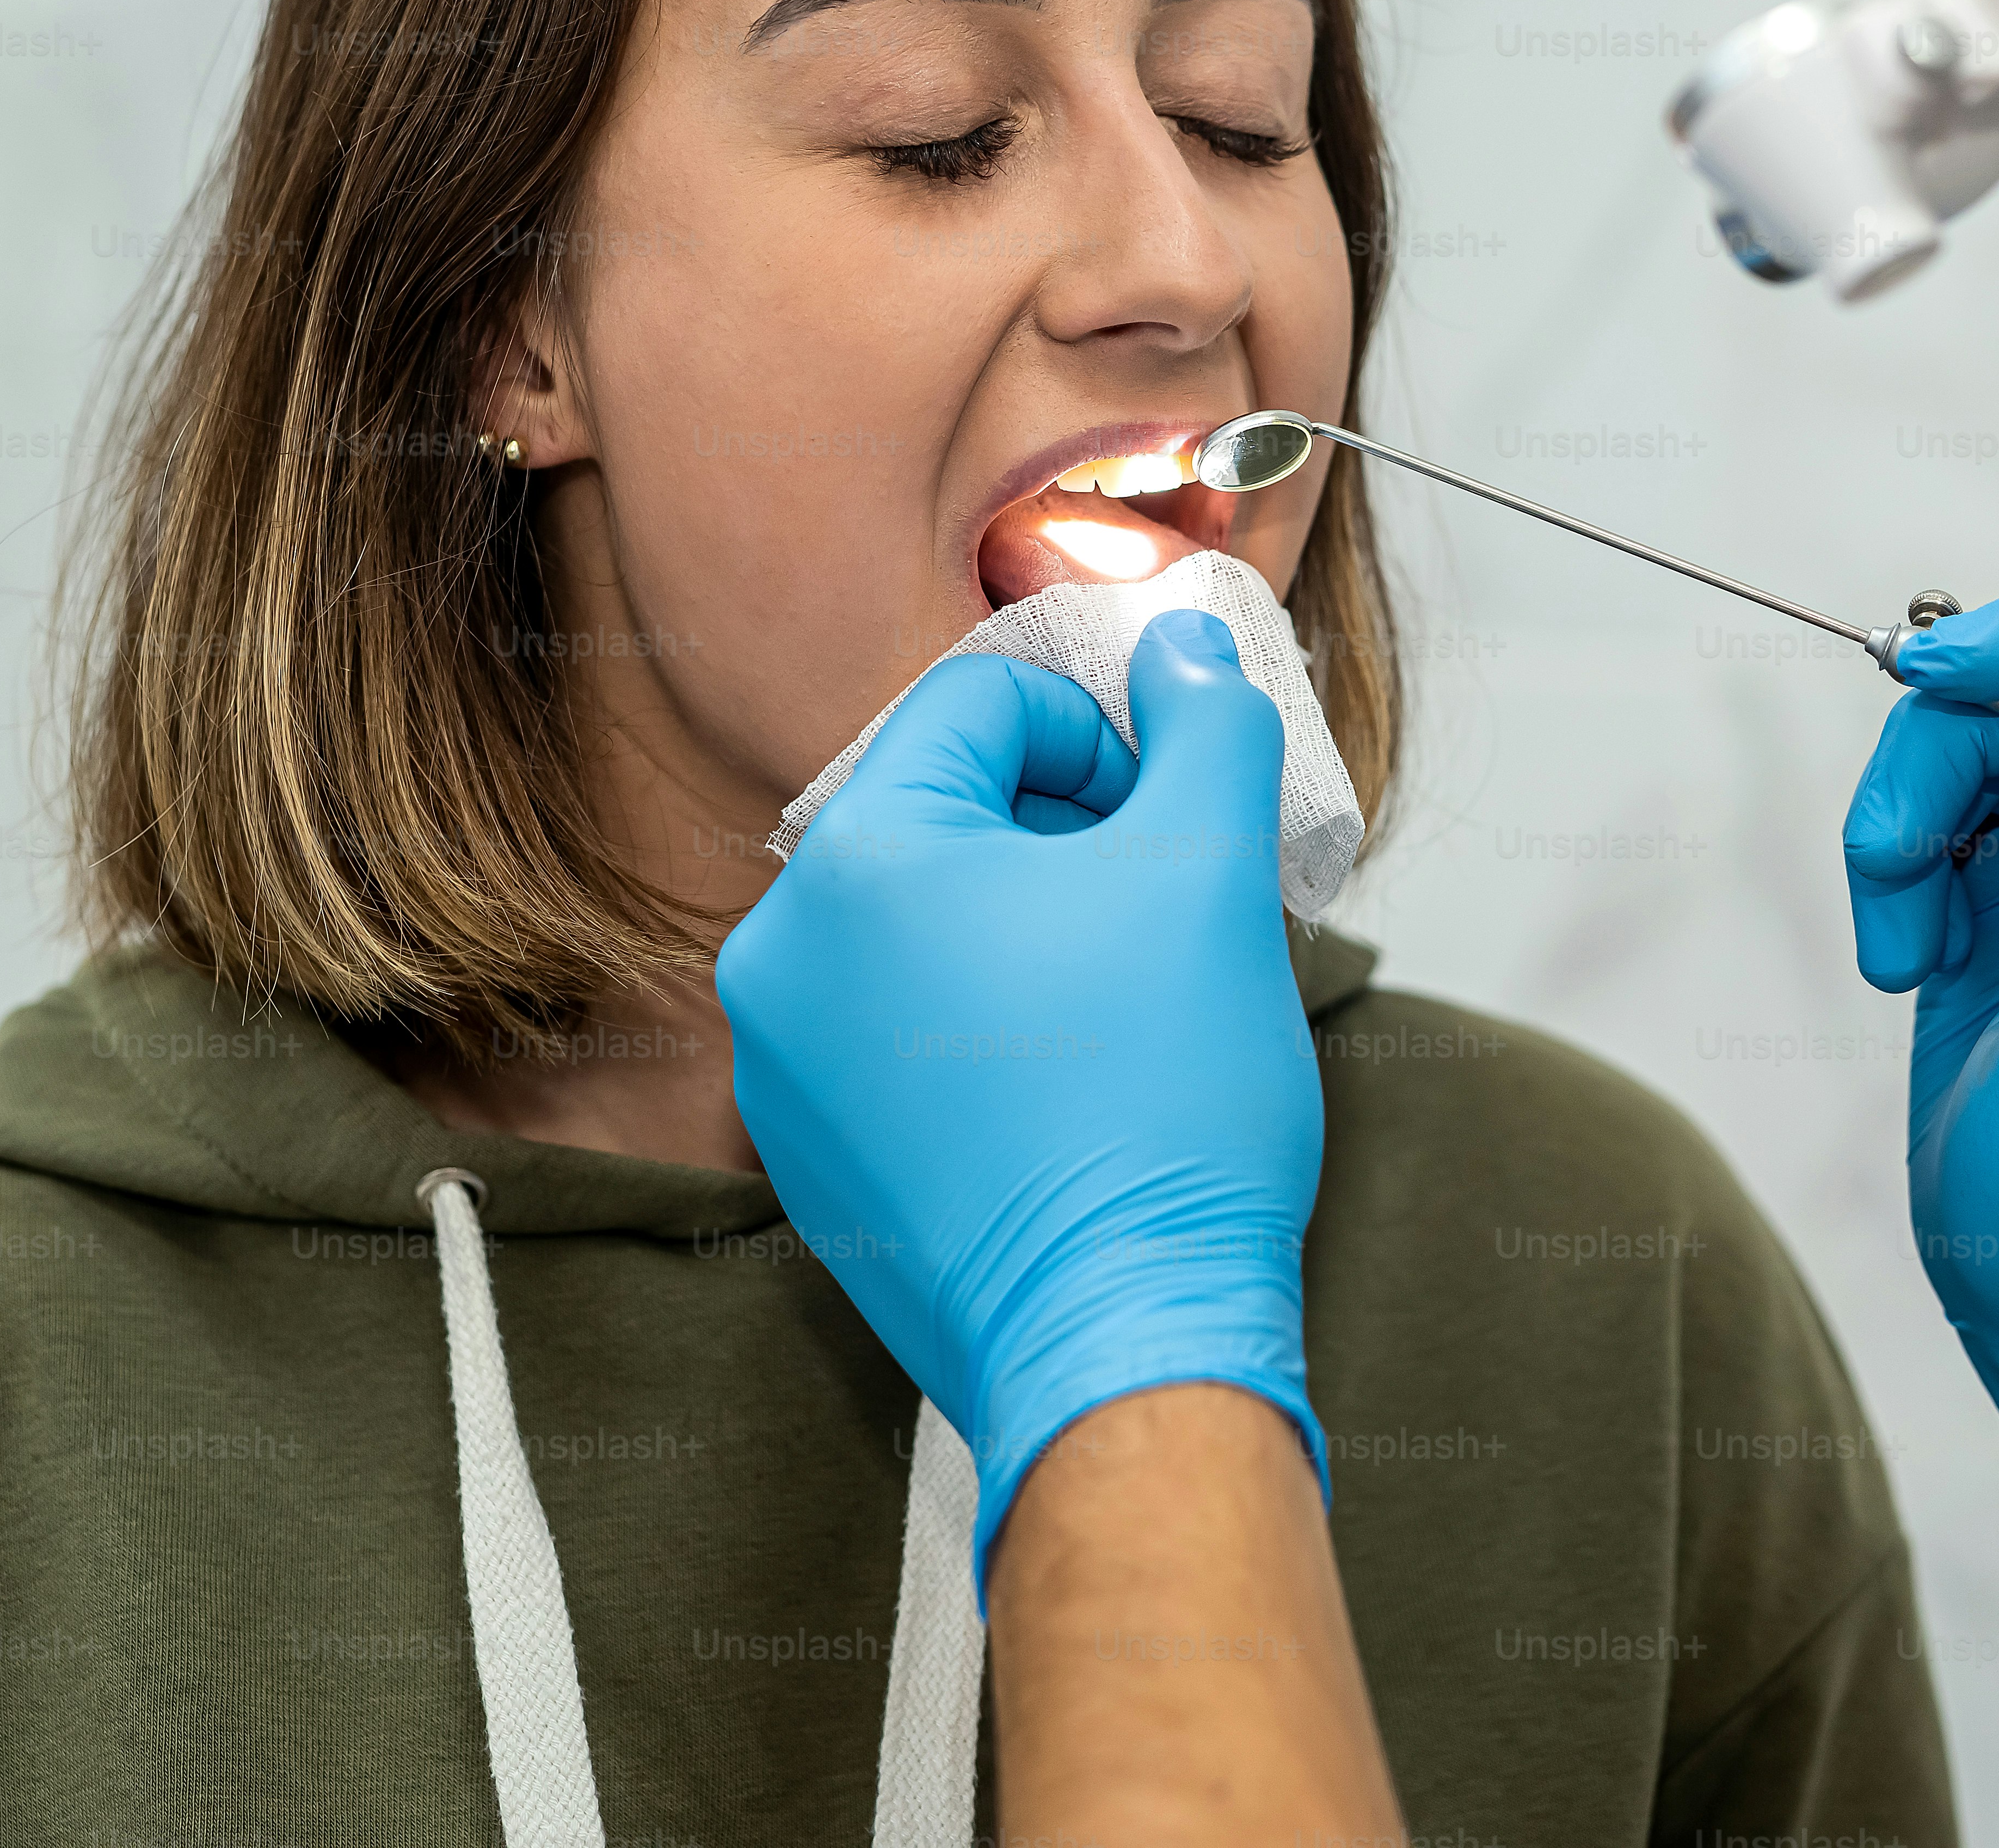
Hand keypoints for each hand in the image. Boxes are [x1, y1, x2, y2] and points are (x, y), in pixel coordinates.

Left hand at [715, 608, 1326, 1585]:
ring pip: (926, 930)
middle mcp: (782, 959)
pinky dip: (991, 1032)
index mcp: (856, 861)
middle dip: (1068, 841)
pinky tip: (1077, 1094)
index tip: (1174, 823)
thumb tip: (1183, 653)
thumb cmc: (1165, 1112)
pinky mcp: (815, 1165)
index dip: (1105, 740)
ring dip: (1034, 935)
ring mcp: (785, 1073)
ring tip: (1129, 1008)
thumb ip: (1205, 728)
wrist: (1124, 1346)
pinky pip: (903, 1038)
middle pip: (947, 817)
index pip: (983, 708)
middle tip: (1166, 912)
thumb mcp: (1216, 872)